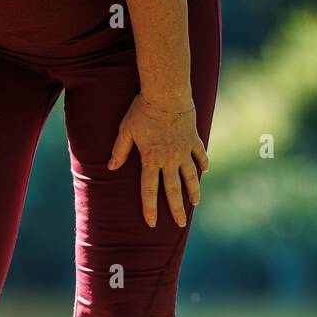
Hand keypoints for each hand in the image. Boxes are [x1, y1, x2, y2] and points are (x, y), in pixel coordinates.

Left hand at [108, 93, 208, 228]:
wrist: (166, 93)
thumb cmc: (142, 111)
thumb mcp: (126, 130)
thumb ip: (119, 150)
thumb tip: (111, 167)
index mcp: (151, 160)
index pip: (149, 191)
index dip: (150, 208)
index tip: (151, 223)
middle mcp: (169, 160)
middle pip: (173, 190)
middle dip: (176, 209)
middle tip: (180, 224)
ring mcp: (183, 150)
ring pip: (190, 176)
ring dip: (193, 190)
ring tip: (196, 203)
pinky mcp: (193, 138)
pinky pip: (200, 154)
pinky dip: (203, 162)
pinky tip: (205, 170)